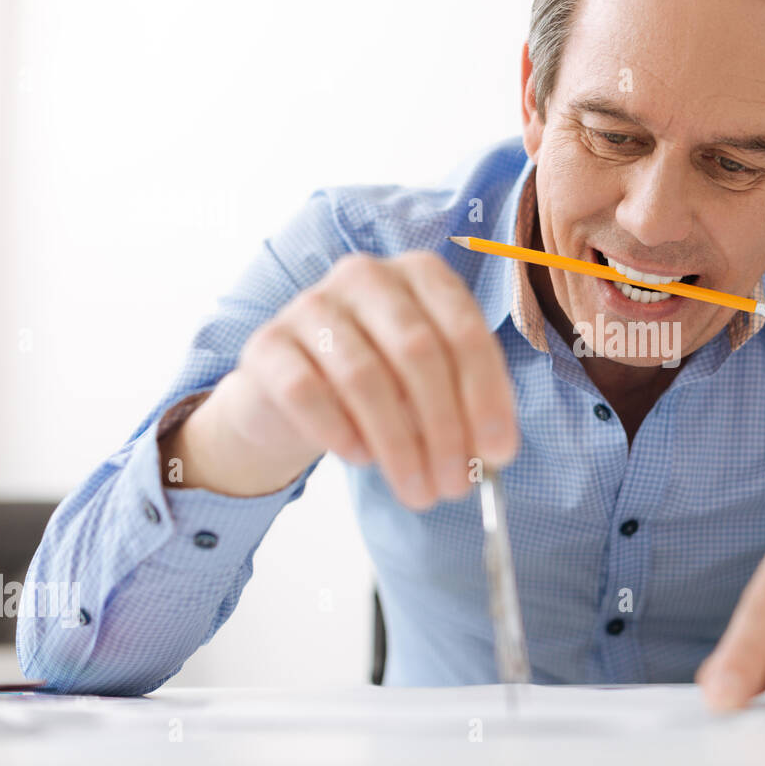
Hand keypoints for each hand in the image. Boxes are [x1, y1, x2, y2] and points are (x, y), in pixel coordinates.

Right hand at [165, 251, 518, 507]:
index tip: (498, 454)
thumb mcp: (432, 384)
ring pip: (364, 377)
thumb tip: (493, 453)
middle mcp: (367, 276)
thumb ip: (466, 406)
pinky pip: (306, 392)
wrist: (291, 390)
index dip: (486, 397)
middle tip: (454, 486)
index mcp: (421, 275)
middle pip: (417, 352)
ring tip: (417, 490)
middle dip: (444, 428)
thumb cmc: (381, 383)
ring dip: (398, 445)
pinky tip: (361, 458)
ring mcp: (311, 304)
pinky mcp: (266, 344)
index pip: (465, 332)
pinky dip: (340, 432)